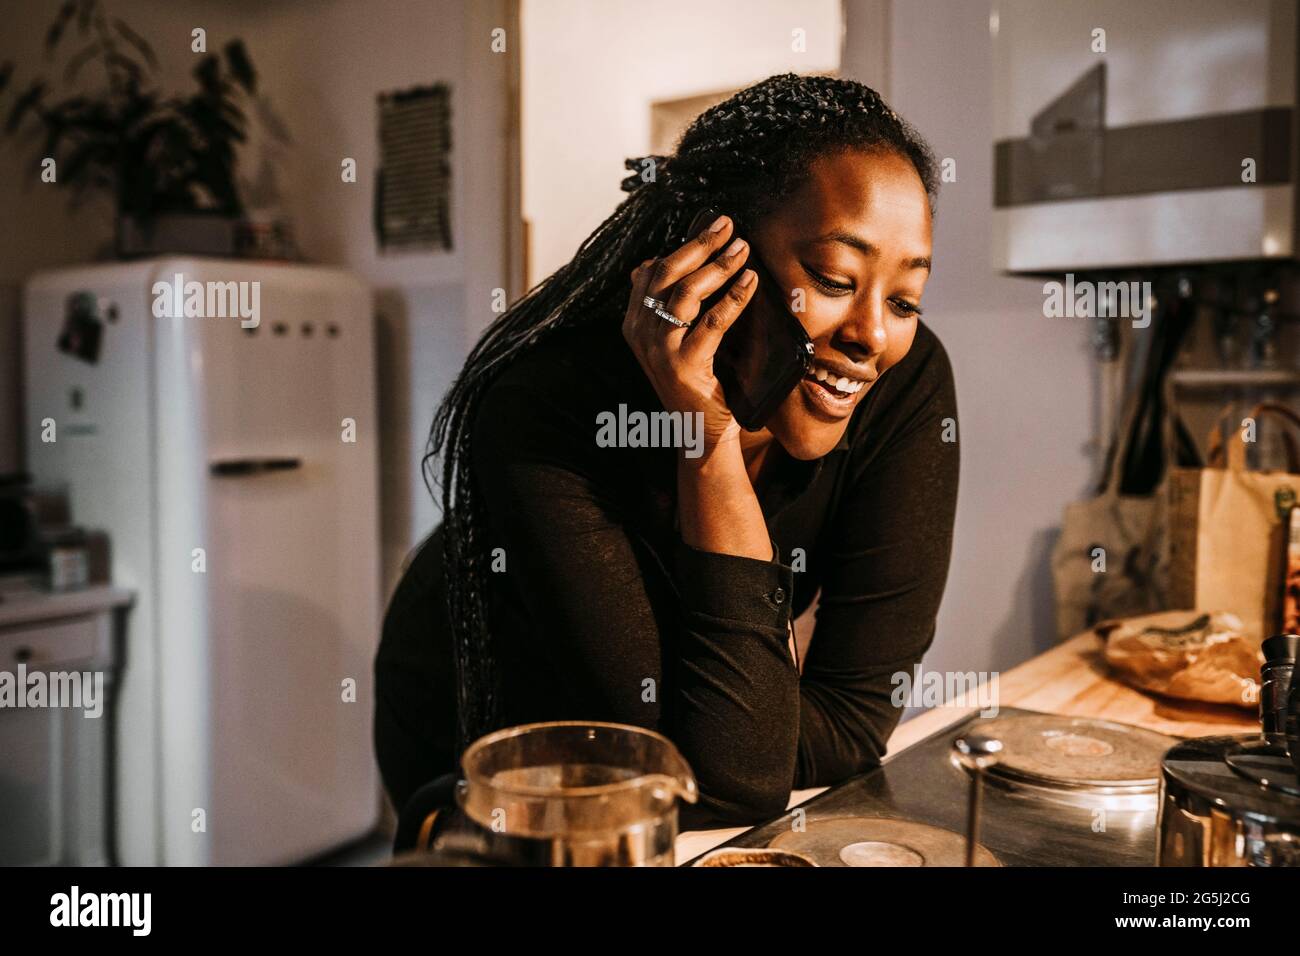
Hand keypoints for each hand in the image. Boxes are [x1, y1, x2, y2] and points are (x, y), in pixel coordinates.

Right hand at [622, 214, 757, 457]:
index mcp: (635, 324)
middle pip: (667, 274)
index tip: (714, 225)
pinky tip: (750, 281)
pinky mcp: (684, 366)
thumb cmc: (695, 381)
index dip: (685, 244)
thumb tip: (659, 262)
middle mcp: (641, 334)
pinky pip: (712, 321)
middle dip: (701, 245)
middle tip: (729, 227)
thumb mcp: (672, 340)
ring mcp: (660, 351)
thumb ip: (664, 305)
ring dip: (718, 266)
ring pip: (687, 293)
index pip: (653, 271)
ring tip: (743, 250)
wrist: (699, 431)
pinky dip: (734, 297)